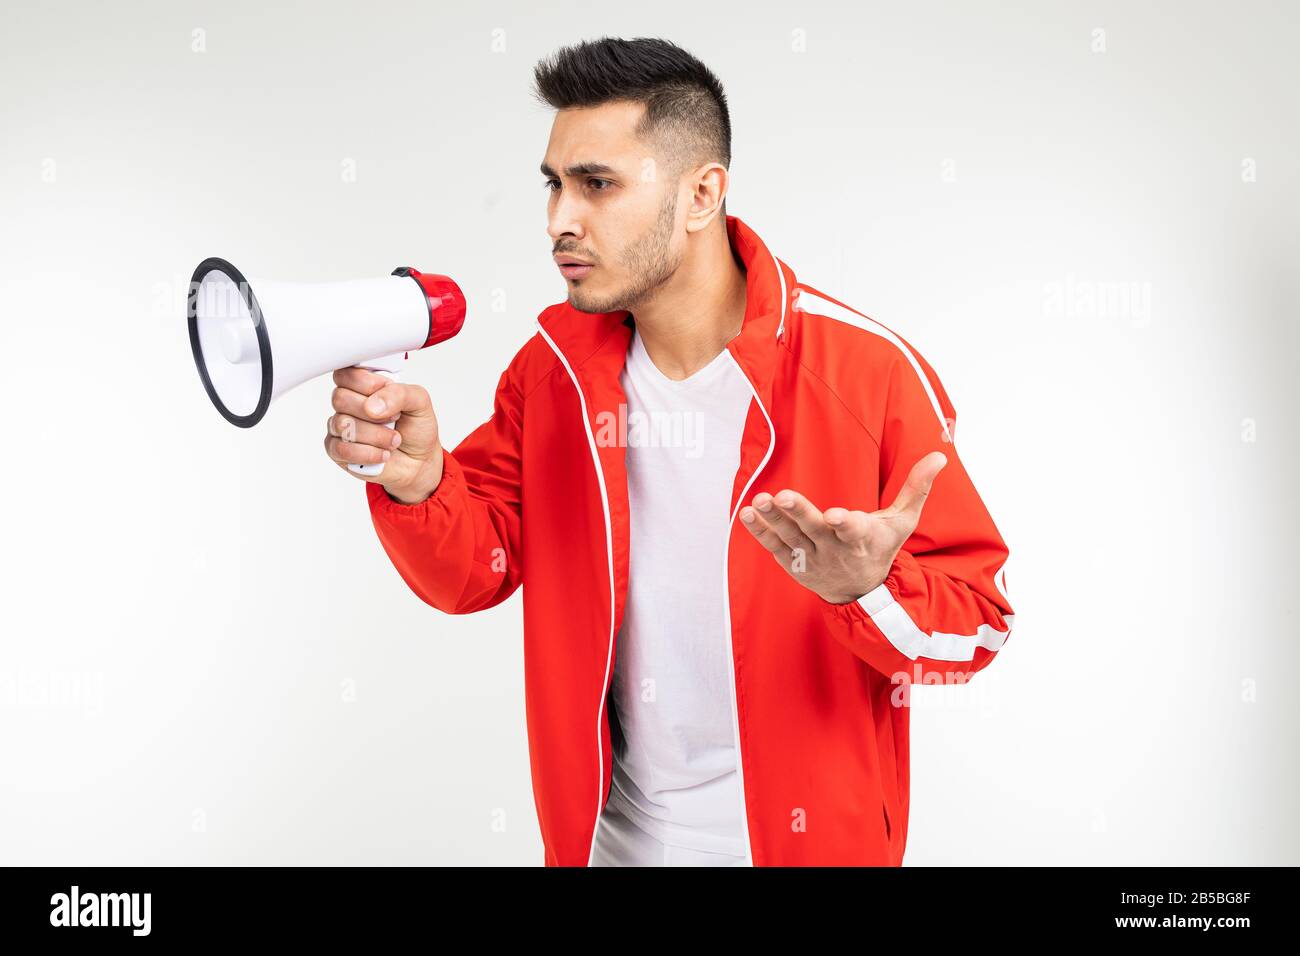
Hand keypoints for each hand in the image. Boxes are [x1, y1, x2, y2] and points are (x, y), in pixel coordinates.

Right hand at [324, 366, 444, 503]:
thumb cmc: (416, 429)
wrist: (420, 462)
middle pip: (340, 398)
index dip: (365, 382)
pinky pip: (341, 449)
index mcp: (364, 386)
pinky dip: (368, 453)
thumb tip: (372, 405)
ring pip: (343, 424)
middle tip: (394, 419)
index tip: (386, 391)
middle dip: (373, 412)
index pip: (346, 373)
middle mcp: (349, 404)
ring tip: (394, 440)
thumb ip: (399, 393)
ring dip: (376, 435)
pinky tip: (383, 454)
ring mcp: (340, 427)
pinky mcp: (338, 451)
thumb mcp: (419, 403)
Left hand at [738, 451, 947, 603]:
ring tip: (758, 500)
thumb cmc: (881, 547)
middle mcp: (835, 550)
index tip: (835, 516)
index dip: (845, 523)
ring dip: (773, 519)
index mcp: (863, 539)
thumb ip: (917, 487)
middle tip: (782, 495)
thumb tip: (940, 455)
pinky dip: (759, 532)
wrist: (861, 591)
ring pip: (791, 537)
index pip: (854, 531)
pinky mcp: (794, 563)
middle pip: (815, 530)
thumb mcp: (902, 522)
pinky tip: (746, 514)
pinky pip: (774, 547)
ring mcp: (812, 558)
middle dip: (799, 513)